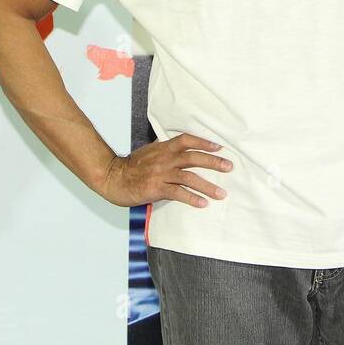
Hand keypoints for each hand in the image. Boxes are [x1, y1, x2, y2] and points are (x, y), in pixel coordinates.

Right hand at [99, 133, 230, 207]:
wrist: (113, 177)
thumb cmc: (132, 166)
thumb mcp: (150, 151)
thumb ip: (165, 148)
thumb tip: (181, 145)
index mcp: (163, 148)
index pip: (186, 140)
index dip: (203, 142)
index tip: (219, 146)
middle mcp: (164, 159)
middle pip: (193, 158)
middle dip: (213, 162)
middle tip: (229, 167)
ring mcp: (161, 174)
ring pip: (189, 177)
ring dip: (207, 186)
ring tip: (222, 194)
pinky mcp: (156, 189)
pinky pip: (178, 193)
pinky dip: (192, 198)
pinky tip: (203, 204)